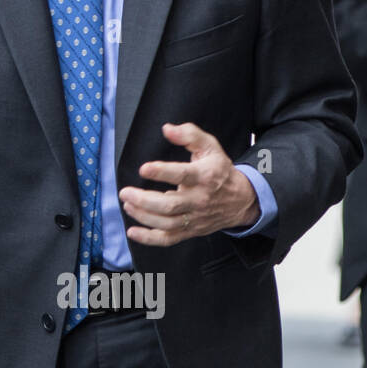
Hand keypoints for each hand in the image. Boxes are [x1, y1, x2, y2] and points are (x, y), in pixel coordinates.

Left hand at [119, 122, 260, 246]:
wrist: (241, 200)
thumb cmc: (220, 171)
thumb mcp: (210, 147)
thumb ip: (189, 135)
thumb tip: (167, 129)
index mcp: (204, 176)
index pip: (182, 175)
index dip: (162, 172)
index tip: (144, 168)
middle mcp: (199, 199)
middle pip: (170, 205)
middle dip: (144, 200)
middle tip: (125, 192)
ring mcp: (194, 218)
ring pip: (167, 223)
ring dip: (143, 216)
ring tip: (127, 204)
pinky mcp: (190, 230)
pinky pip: (168, 238)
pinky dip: (149, 238)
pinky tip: (133, 231)